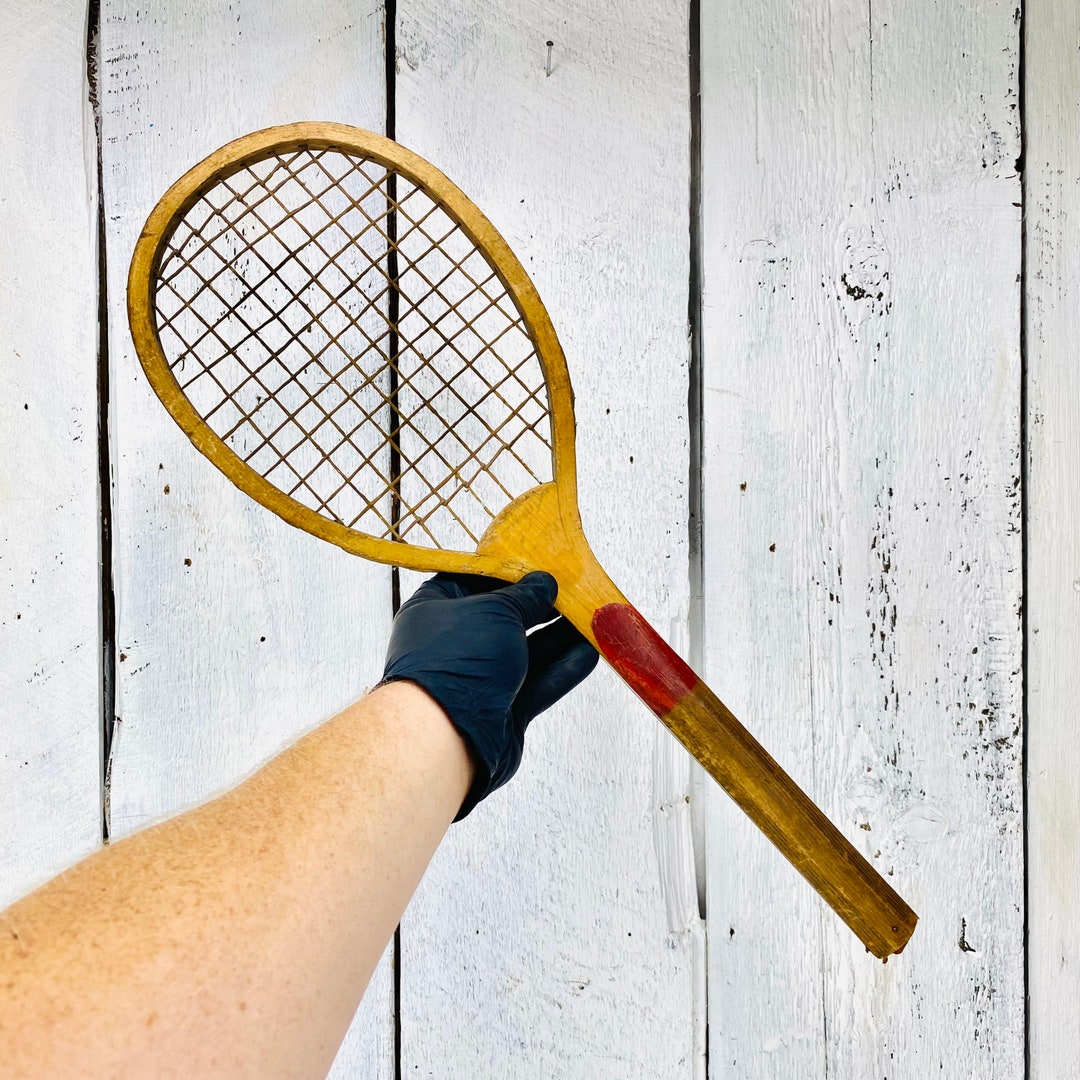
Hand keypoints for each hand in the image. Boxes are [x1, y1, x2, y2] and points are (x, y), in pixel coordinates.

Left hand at [381, 572, 598, 818]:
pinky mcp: (504, 708)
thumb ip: (525, 597)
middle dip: (542, 605)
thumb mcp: (495, 611)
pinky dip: (564, 667)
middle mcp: (457, 642)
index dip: (508, 571)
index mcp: (437, 609)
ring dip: (561, 635)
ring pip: (529, 650)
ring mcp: (481, 677)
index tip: (540, 563)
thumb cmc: (457, 662)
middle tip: (575, 590)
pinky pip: (539, 682)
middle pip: (507, 616)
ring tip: (593, 618)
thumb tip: (544, 583)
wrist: (446, 737)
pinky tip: (590, 651)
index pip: (475, 580)